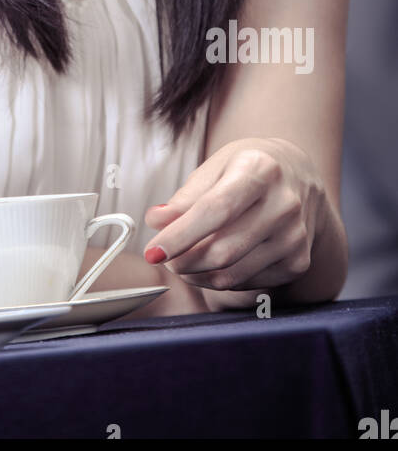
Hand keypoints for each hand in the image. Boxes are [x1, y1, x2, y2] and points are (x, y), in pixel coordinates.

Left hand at [142, 138, 326, 310]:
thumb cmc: (248, 169)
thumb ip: (185, 197)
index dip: (180, 236)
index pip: (215, 211)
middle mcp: (284, 204)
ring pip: (232, 274)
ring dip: (196, 275)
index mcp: (260, 170)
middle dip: (183, 261)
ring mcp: (295, 237)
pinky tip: (211, 263)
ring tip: (182, 261)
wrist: (298, 176)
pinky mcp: (298, 262)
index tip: (152, 253)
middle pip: (222, 250)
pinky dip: (219, 279)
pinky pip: (246, 283)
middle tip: (163, 257)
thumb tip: (156, 221)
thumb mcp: (215, 167)